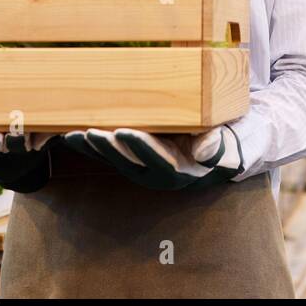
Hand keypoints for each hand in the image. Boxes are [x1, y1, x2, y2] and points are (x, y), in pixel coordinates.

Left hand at [62, 125, 243, 189]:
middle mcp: (158, 173)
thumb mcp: (234, 144)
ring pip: (114, 159)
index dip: (140, 146)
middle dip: (108, 148)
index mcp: (182, 170)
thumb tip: (205, 152)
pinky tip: (71, 135)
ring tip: (72, 135)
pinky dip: (91, 145)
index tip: (124, 132)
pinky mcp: (135, 158)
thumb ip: (220, 148)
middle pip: (129, 162)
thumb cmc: (231, 142)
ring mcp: (144, 166)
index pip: (159, 159)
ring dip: (93, 148)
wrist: (225, 147)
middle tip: (90, 133)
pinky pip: (110, 153)